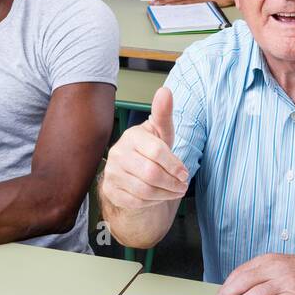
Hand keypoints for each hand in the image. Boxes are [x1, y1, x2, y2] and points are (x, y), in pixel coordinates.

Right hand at [100, 87, 188, 212]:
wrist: (130, 173)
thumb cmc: (150, 151)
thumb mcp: (161, 133)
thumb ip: (163, 114)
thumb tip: (165, 91)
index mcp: (132, 136)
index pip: (156, 151)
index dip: (174, 165)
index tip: (185, 173)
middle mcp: (118, 153)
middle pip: (151, 174)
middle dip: (172, 183)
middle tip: (182, 186)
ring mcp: (112, 173)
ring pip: (144, 191)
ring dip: (165, 194)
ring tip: (175, 191)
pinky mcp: (110, 191)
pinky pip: (135, 202)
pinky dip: (152, 202)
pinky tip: (159, 197)